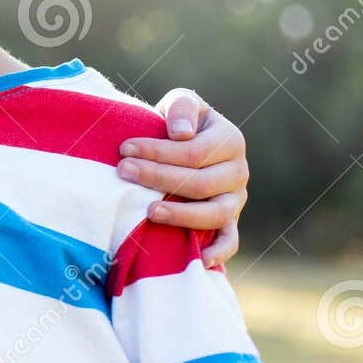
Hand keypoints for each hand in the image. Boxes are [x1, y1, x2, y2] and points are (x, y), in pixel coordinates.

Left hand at [116, 88, 247, 267]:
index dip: (158, 151)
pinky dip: (218, 252)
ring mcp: (236, 199)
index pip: (194, 152)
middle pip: (200, 183)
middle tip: (123, 172)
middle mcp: (238, 172)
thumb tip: (180, 133)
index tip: (124, 149)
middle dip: (158, 178)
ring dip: (181, 215)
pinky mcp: (230, 222)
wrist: (189, 141)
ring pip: (216, 214)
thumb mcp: (181, 103)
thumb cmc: (179, 122)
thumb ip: (182, 108)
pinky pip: (230, 240)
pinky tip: (198, 259)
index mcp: (230, 141)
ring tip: (148, 211)